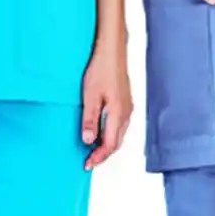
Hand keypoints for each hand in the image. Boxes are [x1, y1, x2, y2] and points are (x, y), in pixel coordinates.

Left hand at [81, 47, 132, 170]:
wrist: (112, 51)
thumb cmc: (101, 69)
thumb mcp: (90, 95)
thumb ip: (90, 119)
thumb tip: (88, 140)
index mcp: (118, 114)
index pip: (110, 145)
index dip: (98, 157)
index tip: (87, 164)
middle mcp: (126, 113)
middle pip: (117, 142)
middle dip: (103, 154)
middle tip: (89, 161)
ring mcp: (127, 107)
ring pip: (119, 134)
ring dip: (107, 145)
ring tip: (92, 150)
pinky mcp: (124, 101)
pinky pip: (119, 125)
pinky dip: (110, 134)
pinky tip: (100, 131)